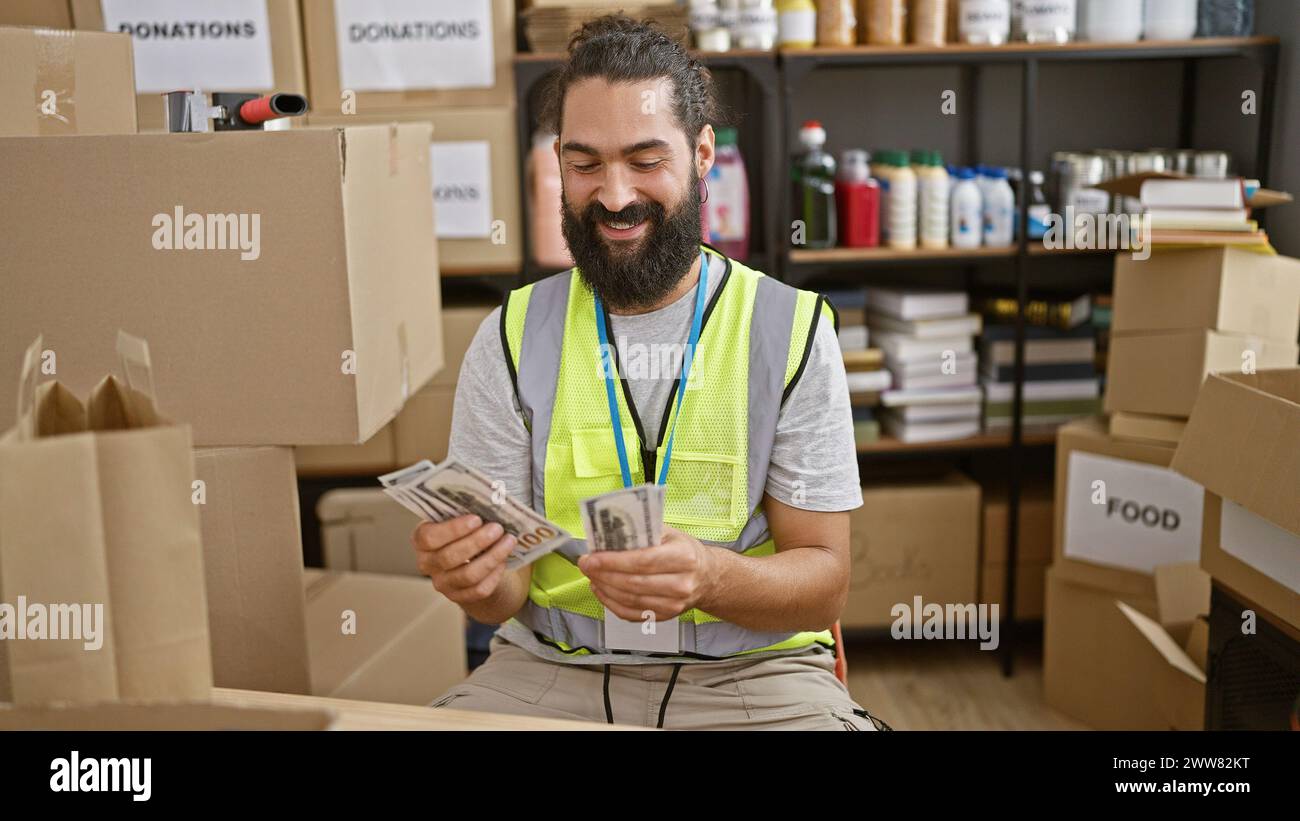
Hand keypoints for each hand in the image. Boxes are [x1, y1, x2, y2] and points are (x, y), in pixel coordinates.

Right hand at [411, 515, 516, 604]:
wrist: (470, 562)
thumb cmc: (464, 533)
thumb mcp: (459, 520)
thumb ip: (465, 512)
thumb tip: (489, 500)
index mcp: (421, 541)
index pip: (427, 537)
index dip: (452, 529)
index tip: (476, 519)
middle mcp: (427, 564)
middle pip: (449, 557)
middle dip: (477, 541)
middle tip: (498, 528)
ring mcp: (442, 583)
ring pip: (467, 575)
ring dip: (492, 557)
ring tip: (508, 541)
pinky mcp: (459, 597)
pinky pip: (479, 589)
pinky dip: (494, 575)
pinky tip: (504, 561)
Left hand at [576, 526, 717, 621]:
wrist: (705, 577)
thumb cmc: (683, 551)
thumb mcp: (668, 533)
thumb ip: (641, 531)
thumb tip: (608, 531)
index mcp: (683, 557)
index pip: (643, 560)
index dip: (613, 561)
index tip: (592, 557)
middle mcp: (681, 584)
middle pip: (633, 583)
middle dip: (603, 574)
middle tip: (586, 564)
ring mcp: (673, 604)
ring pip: (629, 599)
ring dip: (604, 587)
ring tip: (591, 575)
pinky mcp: (663, 617)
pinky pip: (630, 613)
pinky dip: (610, 602)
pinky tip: (601, 589)